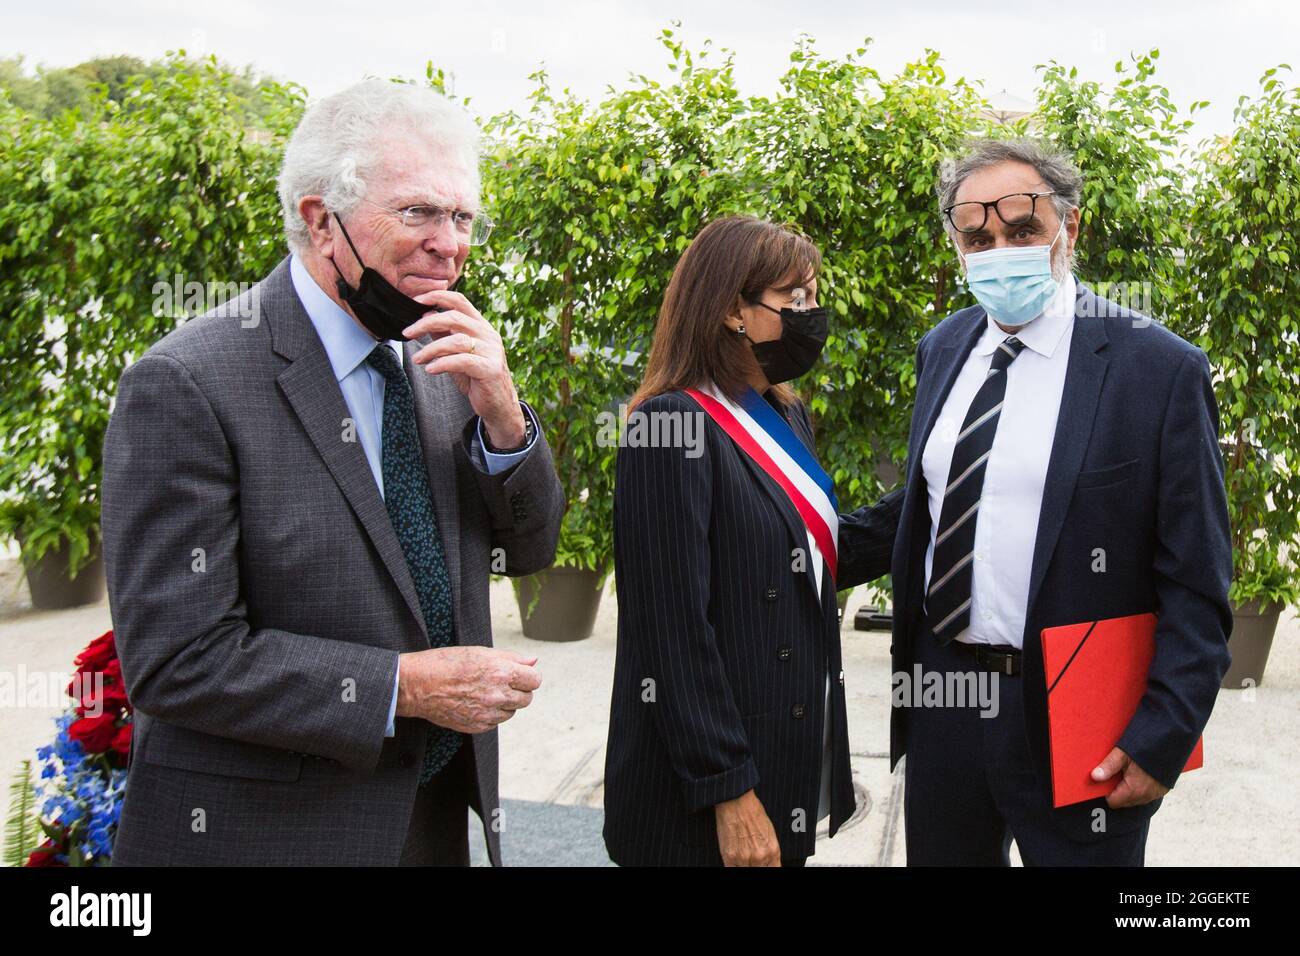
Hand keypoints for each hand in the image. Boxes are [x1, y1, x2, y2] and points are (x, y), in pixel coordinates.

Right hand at [396, 646, 540, 733]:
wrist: (417, 685)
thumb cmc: (447, 663)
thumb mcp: (480, 651)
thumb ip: (511, 658)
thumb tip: (534, 662)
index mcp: (501, 672)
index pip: (535, 680)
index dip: (529, 676)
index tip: (520, 674)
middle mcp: (497, 694)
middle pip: (527, 698)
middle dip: (519, 690)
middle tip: (502, 682)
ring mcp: (488, 713)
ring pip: (512, 711)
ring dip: (505, 703)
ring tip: (484, 691)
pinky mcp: (477, 726)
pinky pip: (496, 722)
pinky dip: (491, 714)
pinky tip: (475, 702)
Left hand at [403, 292, 526, 447]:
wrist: (498, 405)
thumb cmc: (476, 379)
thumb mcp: (457, 354)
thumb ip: (445, 335)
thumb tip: (427, 314)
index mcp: (481, 326)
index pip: (460, 301)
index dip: (437, 296)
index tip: (416, 300)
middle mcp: (488, 335)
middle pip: (454, 317)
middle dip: (426, 323)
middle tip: (407, 333)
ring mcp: (491, 351)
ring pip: (456, 340)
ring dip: (431, 348)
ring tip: (417, 359)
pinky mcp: (490, 369)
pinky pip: (462, 361)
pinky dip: (442, 363)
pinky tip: (430, 369)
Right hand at [715, 789, 780, 866]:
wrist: (736, 801)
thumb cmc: (751, 811)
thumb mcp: (769, 831)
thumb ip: (769, 850)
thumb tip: (768, 860)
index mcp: (773, 850)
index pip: (774, 870)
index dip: (767, 868)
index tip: (764, 865)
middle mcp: (760, 856)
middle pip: (760, 871)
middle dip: (757, 866)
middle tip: (752, 858)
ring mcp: (744, 858)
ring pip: (746, 871)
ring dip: (745, 865)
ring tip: (742, 856)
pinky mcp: (730, 857)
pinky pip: (732, 870)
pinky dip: (734, 866)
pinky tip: (735, 860)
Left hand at [1092, 746, 1169, 807]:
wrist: (1170, 742)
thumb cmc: (1144, 747)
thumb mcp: (1122, 755)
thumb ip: (1108, 767)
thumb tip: (1094, 777)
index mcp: (1134, 790)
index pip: (1113, 802)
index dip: (1106, 792)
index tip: (1105, 780)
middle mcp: (1146, 796)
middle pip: (1124, 801)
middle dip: (1117, 791)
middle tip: (1116, 774)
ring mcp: (1156, 794)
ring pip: (1136, 799)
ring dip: (1130, 790)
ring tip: (1128, 773)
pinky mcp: (1163, 789)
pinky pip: (1147, 794)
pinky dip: (1141, 788)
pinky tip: (1140, 775)